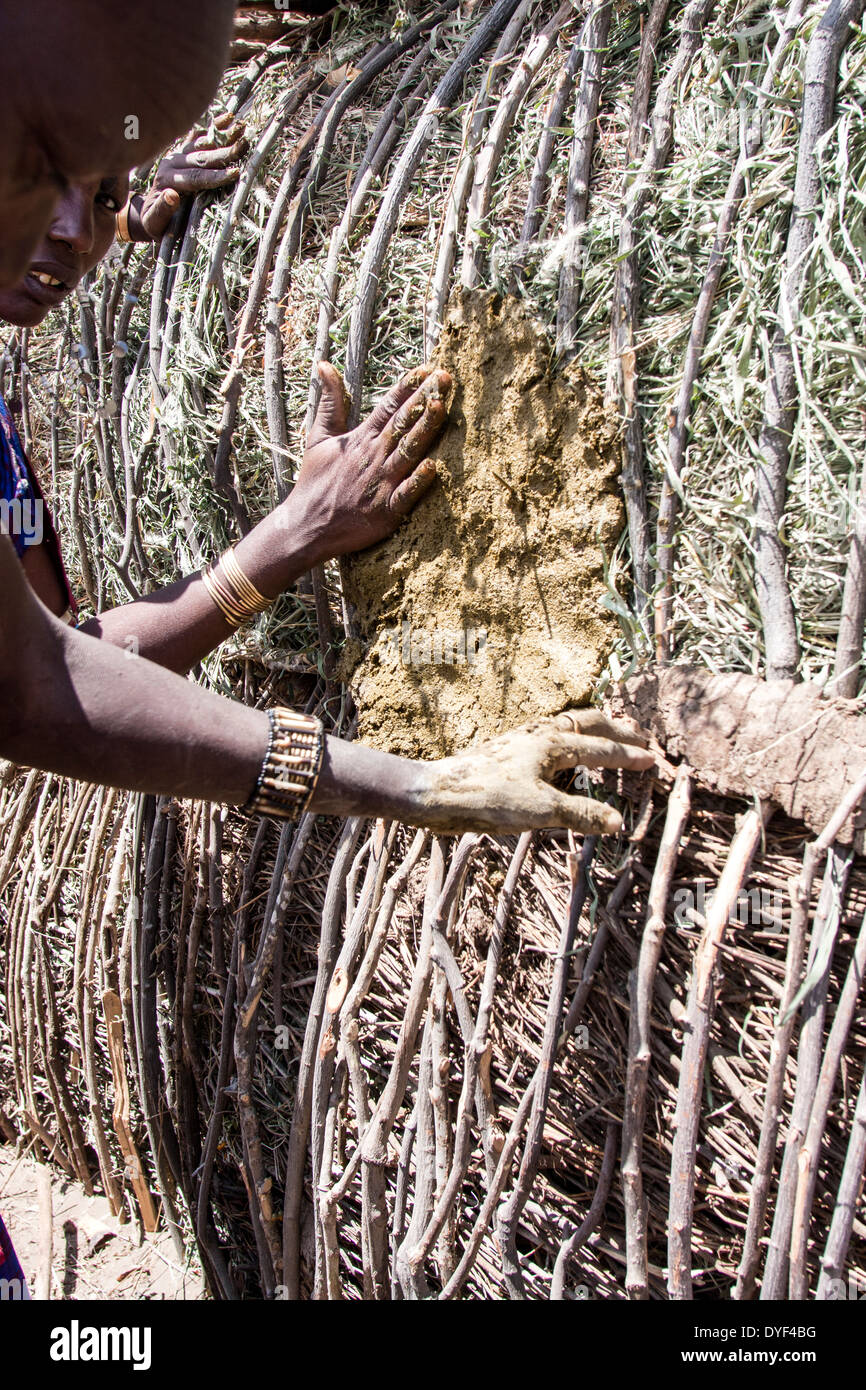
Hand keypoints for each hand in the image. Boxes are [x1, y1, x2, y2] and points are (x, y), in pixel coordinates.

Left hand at [127, 113, 247, 240]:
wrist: (146, 212)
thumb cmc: (154, 223)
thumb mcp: (154, 222)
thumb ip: (162, 210)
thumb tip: (172, 195)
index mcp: (167, 179)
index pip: (196, 177)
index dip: (216, 176)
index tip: (235, 173)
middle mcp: (171, 162)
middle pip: (202, 156)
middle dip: (225, 152)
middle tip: (245, 145)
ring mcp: (177, 154)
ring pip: (202, 142)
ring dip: (222, 135)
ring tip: (241, 127)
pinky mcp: (182, 151)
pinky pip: (198, 136)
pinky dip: (213, 127)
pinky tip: (228, 118)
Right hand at [287, 360, 451, 561]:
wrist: (306, 526)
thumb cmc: (315, 482)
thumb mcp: (319, 437)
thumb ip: (330, 402)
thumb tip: (323, 365)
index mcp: (360, 439)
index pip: (388, 407)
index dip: (407, 387)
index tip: (427, 369)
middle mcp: (373, 457)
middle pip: (403, 424)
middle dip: (424, 399)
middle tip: (444, 378)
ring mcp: (380, 484)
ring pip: (408, 452)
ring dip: (424, 430)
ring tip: (440, 407)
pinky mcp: (385, 512)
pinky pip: (405, 495)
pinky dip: (417, 481)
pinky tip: (432, 466)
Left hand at [414, 710, 655, 835]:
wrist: (439, 793)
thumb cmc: (488, 799)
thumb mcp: (540, 811)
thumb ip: (581, 814)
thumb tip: (616, 822)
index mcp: (552, 743)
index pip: (601, 749)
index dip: (629, 757)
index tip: (654, 762)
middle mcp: (540, 733)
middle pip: (589, 723)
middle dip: (619, 730)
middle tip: (644, 737)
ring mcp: (523, 739)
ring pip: (570, 726)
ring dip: (597, 730)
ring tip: (614, 736)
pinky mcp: (510, 750)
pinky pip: (554, 735)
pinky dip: (575, 738)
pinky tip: (568, 751)